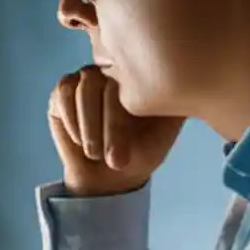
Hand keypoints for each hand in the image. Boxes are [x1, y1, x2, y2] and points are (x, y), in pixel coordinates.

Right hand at [49, 66, 184, 196]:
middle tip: (116, 160)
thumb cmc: (141, 153)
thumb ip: (175, 102)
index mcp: (138, 74)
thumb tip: (187, 77)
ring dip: (89, 127)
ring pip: (81, 88)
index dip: (127, 114)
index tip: (131, 147)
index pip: (131, 74)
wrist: (111, 178)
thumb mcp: (167, 129)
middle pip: (102, 81)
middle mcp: (111, 71)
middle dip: (109, 126)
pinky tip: (81, 141)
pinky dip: (72, 121)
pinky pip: (62, 95)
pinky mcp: (62, 93)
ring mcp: (85, 79)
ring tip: (96, 153)